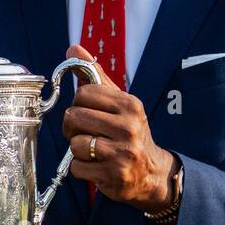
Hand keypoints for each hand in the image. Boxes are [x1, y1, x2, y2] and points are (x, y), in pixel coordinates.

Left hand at [60, 45, 176, 211]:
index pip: (82, 94)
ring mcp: (122, 153)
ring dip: (78, 150)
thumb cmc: (129, 133)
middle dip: (73, 128)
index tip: (87, 113)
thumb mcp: (119, 103)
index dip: (78, 105)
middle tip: (86, 134)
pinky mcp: (114, 175)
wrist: (151, 173)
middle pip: (73, 118)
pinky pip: (76, 167)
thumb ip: (95, 76)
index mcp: (130, 105)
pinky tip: (96, 166)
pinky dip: (81, 168)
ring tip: (94, 151)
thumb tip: (74, 49)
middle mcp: (129, 127)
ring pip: (74, 144)